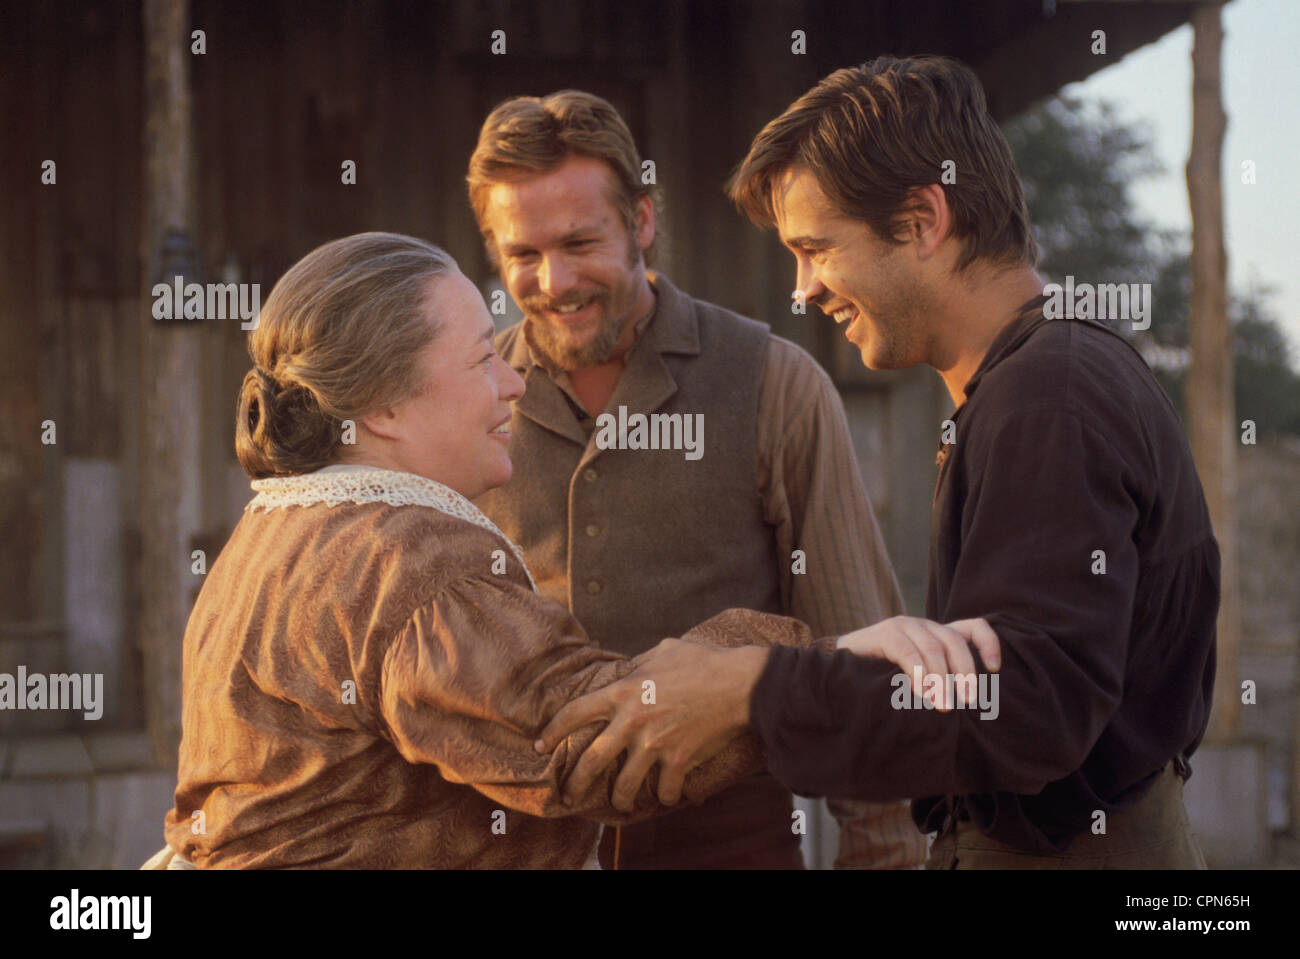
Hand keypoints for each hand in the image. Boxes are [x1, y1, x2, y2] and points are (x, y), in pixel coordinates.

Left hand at [534, 639, 769, 811]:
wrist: (739, 684)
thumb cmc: (703, 661)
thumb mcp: (662, 651)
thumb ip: (639, 665)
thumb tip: (628, 670)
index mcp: (624, 691)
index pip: (576, 713)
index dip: (553, 730)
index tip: (541, 745)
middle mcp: (633, 721)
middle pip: (592, 760)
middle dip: (575, 782)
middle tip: (568, 794)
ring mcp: (655, 744)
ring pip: (625, 784)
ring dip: (621, 798)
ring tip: (619, 803)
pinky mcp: (679, 761)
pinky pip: (666, 790)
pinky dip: (667, 796)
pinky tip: (668, 796)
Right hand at [835, 616, 999, 709]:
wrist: (838, 668)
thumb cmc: (883, 679)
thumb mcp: (918, 678)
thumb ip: (939, 681)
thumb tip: (968, 704)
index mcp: (936, 634)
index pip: (973, 627)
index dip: (989, 643)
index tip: (995, 669)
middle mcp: (923, 625)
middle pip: (955, 640)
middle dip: (966, 671)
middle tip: (968, 700)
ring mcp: (903, 626)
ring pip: (933, 648)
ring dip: (941, 679)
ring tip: (943, 705)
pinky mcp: (884, 633)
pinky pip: (907, 651)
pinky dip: (918, 672)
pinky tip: (921, 692)